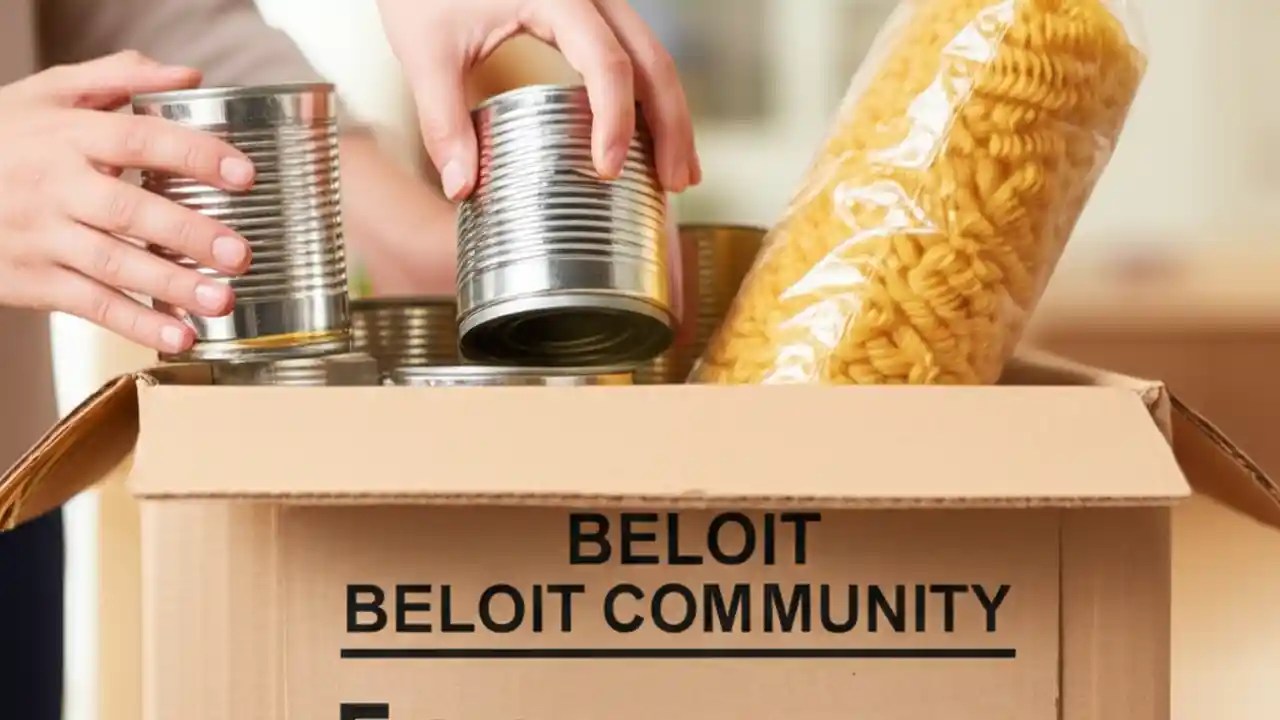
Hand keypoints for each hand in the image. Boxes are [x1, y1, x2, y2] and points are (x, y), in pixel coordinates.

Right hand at [0, 51, 257, 354]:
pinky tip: (179, 335)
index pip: (138, 139)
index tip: (244, 175)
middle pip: (127, 210)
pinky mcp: (32, 280)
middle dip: (189, 234)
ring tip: (223, 299)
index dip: (194, 155)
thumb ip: (119, 77)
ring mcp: (41, 236)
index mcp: (67, 135)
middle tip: (240, 254)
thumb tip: (190, 77)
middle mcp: (54, 186)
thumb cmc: (4, 140)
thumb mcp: (48, 95)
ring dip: (171, 285)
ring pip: (112, 263)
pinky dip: (136, 322)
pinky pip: (90, 304)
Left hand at [374, 0, 700, 200]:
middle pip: (652, 61)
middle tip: (675, 184)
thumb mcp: (424, 50)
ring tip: (680, 175)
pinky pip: (636, 56)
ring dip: (671, 116)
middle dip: (670, 126)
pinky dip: (651, 101)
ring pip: (655, 58)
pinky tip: (655, 142)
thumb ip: (441, 119)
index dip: (616, 120)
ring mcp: (598, 1)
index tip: (609, 169)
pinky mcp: (593, 13)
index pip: (607, 63)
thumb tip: (461, 189)